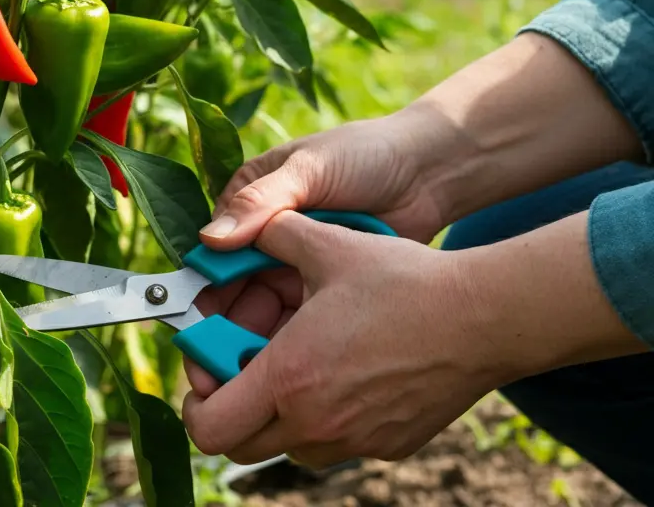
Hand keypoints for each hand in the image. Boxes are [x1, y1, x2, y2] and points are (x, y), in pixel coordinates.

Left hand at [183, 210, 643, 467]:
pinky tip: (340, 368)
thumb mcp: (325, 243)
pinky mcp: (387, 446)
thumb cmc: (402, 280)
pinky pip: (333, 443)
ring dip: (274, 412)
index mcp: (289, 376)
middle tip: (241, 360)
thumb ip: (271, 233)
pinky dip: (320, 416)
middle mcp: (315, 421)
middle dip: (228, 406)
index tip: (206, 360)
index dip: (195, 397)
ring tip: (293, 359)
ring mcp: (354, 441)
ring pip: (287, 445)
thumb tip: (240, 229)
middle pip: (239, 445)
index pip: (209, 425)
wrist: (481, 318)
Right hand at [188, 115, 455, 356]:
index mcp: (250, 201)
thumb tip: (210, 239)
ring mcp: (297, 264)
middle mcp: (267, 236)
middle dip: (228, 329)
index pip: (215, 253)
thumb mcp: (311, 170)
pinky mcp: (328, 287)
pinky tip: (295, 369)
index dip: (204, 293)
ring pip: (267, 312)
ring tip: (260, 376)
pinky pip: (303, 321)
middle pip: (236, 291)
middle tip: (225, 369)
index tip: (199, 331)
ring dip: (260, 341)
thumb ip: (262, 202)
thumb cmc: (365, 154)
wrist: (429, 171)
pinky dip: (295, 343)